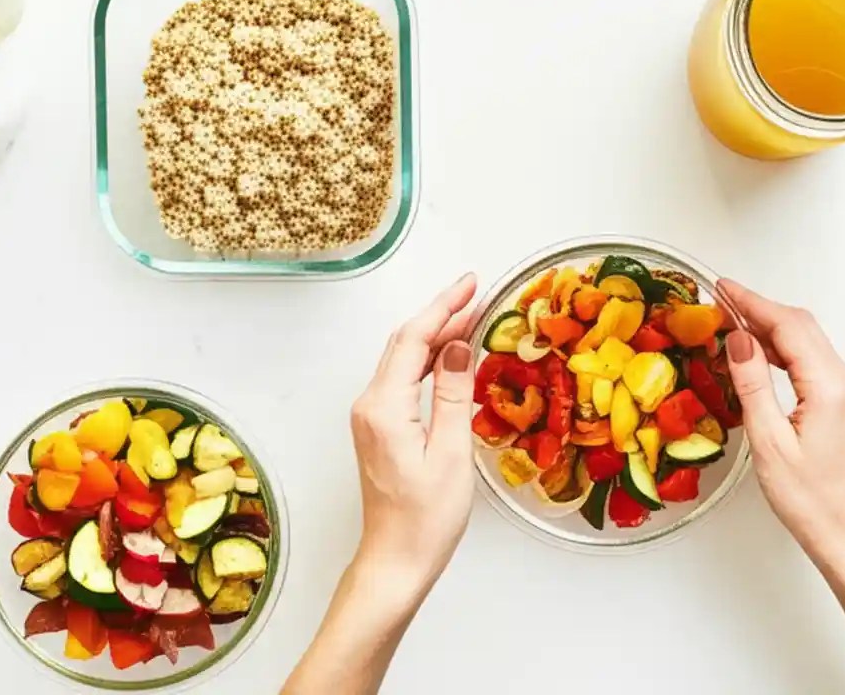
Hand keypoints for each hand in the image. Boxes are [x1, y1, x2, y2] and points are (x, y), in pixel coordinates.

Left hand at [350, 273, 478, 581]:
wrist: (396, 561)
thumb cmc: (425, 519)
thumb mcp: (452, 454)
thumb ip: (454, 394)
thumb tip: (460, 347)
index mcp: (385, 408)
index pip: (413, 339)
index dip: (444, 307)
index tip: (471, 285)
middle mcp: (369, 406)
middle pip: (404, 343)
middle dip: (440, 314)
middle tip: (476, 294)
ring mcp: (370, 418)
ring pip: (402, 360)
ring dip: (435, 336)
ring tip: (471, 318)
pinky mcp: (378, 429)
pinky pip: (402, 380)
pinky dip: (428, 361)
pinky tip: (451, 358)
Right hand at [716, 279, 844, 558]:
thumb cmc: (809, 500)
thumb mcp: (769, 442)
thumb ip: (753, 385)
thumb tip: (739, 340)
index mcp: (830, 386)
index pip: (789, 326)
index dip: (753, 303)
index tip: (722, 288)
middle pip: (801, 326)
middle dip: (760, 308)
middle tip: (720, 300)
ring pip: (807, 341)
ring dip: (770, 327)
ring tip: (731, 322)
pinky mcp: (842, 403)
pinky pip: (811, 361)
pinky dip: (782, 348)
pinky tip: (757, 353)